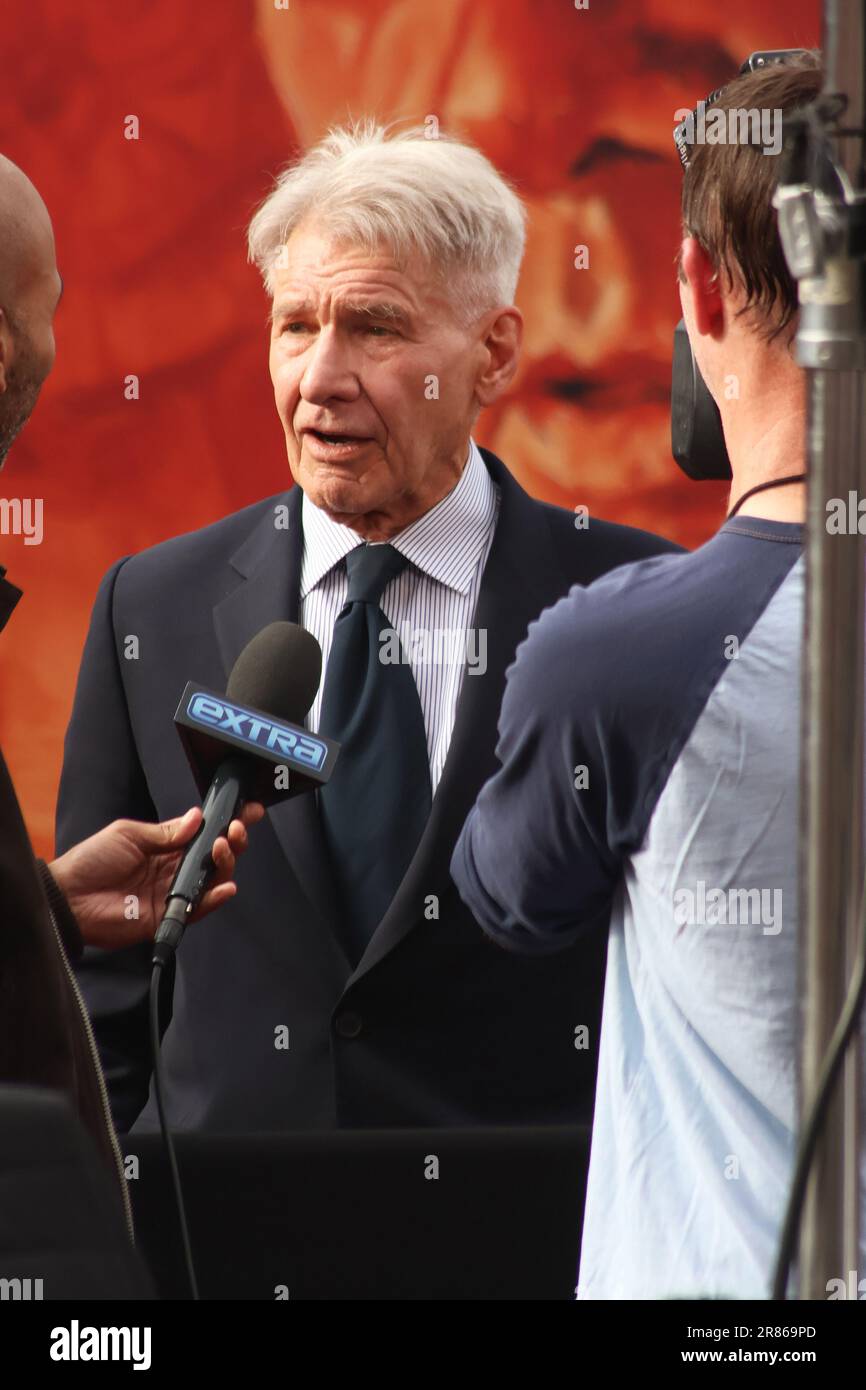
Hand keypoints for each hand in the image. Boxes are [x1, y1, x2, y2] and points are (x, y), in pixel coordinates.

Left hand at [48, 803, 265, 948]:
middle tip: (236, 829)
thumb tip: (197, 817)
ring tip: (222, 847)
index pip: (202, 834)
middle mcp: (173, 869)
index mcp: (165, 847)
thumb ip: (166, 831)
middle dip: (233, 840)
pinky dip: (216, 898)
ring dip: (225, 862)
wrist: (69, 897)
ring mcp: (172, 893)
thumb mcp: (129, 834)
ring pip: (212, 880)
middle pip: (214, 857)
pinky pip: (199, 908)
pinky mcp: (168, 916)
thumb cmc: (92, 861)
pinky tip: (226, 885)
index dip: (226, 823)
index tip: (247, 810)